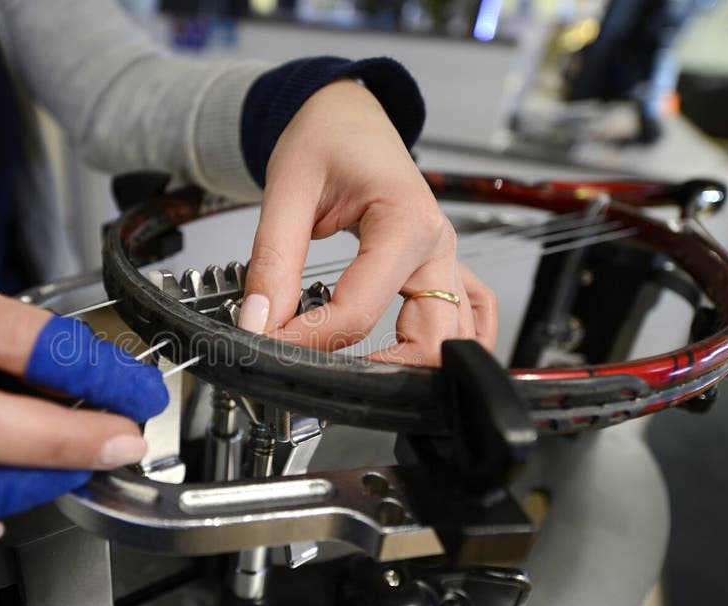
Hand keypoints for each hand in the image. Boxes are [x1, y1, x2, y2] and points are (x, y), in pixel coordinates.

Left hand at [239, 80, 496, 363]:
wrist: (347, 110)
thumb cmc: (326, 135)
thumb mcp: (287, 189)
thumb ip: (273, 261)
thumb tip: (259, 322)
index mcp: (405, 223)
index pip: (357, 311)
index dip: (307, 340)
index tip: (268, 345)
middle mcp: (436, 245)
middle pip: (425, 340)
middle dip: (373, 371)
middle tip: (317, 373)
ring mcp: (446, 258)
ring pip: (456, 337)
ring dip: (414, 365)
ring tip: (357, 373)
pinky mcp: (440, 264)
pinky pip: (469, 315)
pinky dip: (449, 344)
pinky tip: (416, 358)